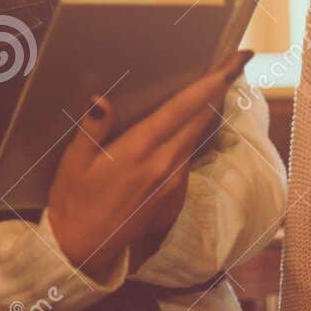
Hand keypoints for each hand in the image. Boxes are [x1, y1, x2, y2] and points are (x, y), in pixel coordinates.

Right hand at [46, 51, 250, 281]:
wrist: (83, 250)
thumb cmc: (73, 201)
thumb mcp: (74, 161)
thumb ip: (93, 128)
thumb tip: (101, 99)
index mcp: (140, 149)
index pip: (186, 106)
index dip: (214, 80)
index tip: (237, 60)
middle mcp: (165, 164)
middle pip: (203, 117)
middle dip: (221, 87)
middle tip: (237, 62)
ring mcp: (174, 182)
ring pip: (199, 136)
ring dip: (208, 110)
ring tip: (214, 85)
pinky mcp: (175, 197)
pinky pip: (189, 157)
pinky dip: (193, 135)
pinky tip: (185, 127)